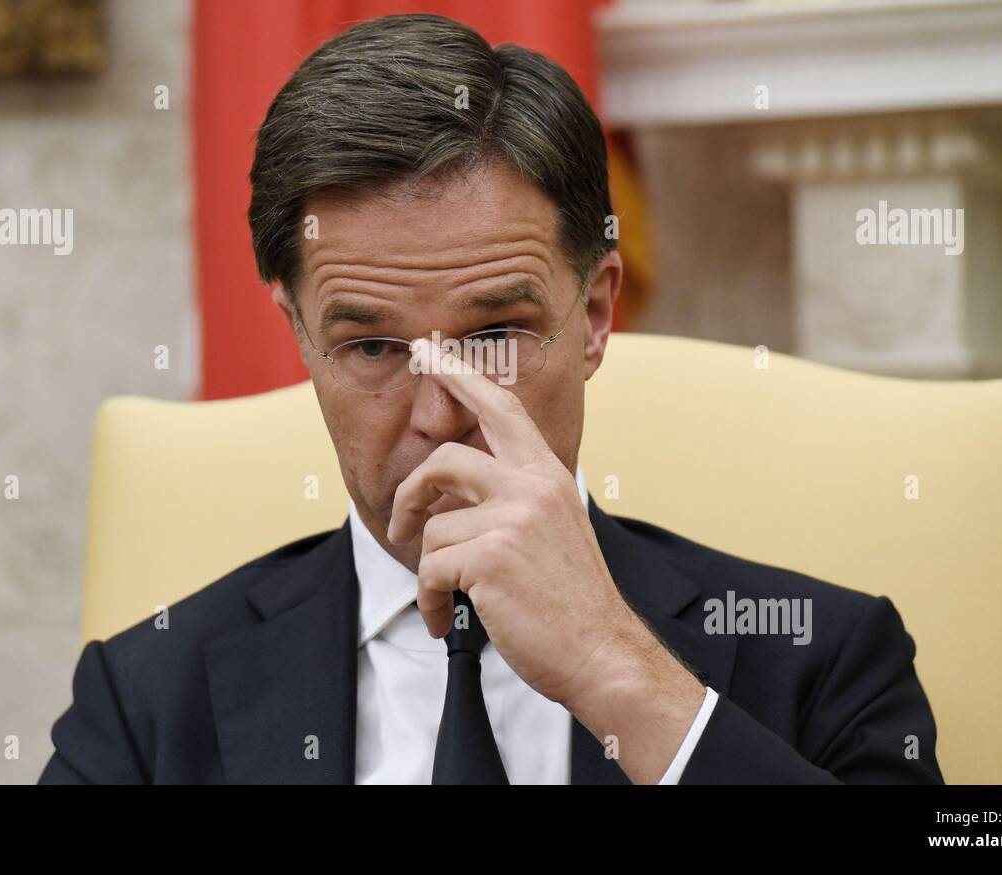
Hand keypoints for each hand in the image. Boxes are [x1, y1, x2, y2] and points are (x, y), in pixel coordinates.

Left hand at [386, 340, 703, 780]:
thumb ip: (515, 501)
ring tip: (446, 598)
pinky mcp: (490, 556)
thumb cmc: (573, 602)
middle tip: (400, 524)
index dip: (458, 375)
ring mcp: (512, 517)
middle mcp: (532, 486)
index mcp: (547, 475)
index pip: (499, 408)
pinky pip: (430, 568)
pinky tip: (445, 617)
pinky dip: (430, 599)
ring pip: (433, 527)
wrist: (601, 652)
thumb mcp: (554, 531)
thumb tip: (453, 500)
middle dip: (410, 494)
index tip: (426, 349)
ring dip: (430, 572)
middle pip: (445, 460)